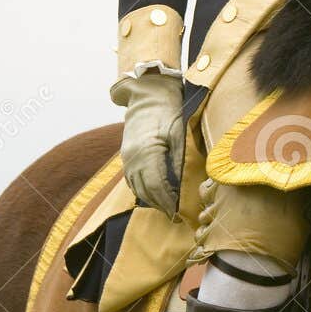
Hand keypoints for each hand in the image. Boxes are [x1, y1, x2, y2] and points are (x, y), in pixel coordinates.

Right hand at [112, 70, 185, 218]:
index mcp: (146, 152)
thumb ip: (179, 158)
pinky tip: (154, 195)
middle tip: (175, 217)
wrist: (148, 94)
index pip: (156, 186)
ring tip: (167, 209)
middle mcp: (132, 158)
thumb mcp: (179, 132)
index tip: (178, 213)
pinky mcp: (126, 155)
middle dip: (160, 205)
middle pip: (145, 190)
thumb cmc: (168, 110)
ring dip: (151, 200)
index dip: (167, 202)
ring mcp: (127, 157)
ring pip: (137, 187)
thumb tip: (184, 183)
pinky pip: (132, 179)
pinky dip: (143, 190)